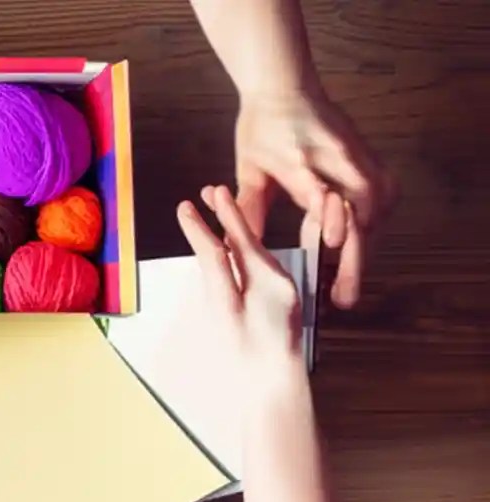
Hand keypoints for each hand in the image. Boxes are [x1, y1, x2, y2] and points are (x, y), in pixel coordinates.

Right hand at [177, 186, 303, 375]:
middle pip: (246, 240)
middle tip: (210, 192)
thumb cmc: (246, 359)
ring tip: (221, 210)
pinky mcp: (284, 304)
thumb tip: (213, 245)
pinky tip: (235, 251)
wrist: (274, 389)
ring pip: (254, 253)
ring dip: (236, 231)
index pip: (227, 241)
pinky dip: (246, 253)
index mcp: (264, 279)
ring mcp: (282, 292)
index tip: (186, 206)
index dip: (203, 224)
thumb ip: (218, 274)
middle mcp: (277, 281)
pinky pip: (262, 269)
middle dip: (227, 215)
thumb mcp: (224, 311)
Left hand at [233, 91, 396, 308]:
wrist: (286, 85)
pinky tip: (359, 248)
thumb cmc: (262, 127)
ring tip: (347, 282)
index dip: (330, 225)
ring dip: (363, 249)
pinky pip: (380, 199)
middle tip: (343, 297)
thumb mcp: (250, 169)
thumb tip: (238, 248)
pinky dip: (370, 227)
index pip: (323, 197)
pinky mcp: (369, 158)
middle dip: (353, 260)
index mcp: (300, 160)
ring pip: (374, 212)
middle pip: (358, 214)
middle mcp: (336, 160)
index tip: (330, 257)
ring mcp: (357, 158)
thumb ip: (249, 209)